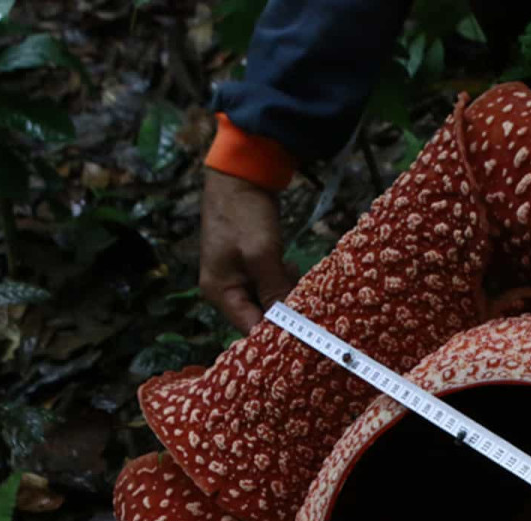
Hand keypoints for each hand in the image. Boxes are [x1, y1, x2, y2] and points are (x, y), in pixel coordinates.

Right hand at [200, 168, 291, 334]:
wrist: (241, 175)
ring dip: (286, 295)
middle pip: (259, 316)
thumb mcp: (260, 254)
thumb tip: (290, 322)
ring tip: (304, 286)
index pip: (249, 327)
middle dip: (284, 312)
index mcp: (219, 292)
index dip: (276, 332)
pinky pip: (269, 283)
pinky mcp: (250, 264)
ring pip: (267, 300)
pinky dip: (284, 281)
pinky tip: (293, 269)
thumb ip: (274, 289)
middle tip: (311, 309)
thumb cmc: (244, 214)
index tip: (306, 336)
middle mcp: (225, 289)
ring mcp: (237, 276)